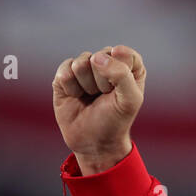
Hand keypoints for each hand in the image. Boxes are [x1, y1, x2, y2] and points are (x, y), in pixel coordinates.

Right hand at [52, 45, 145, 173]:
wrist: (94, 142)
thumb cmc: (115, 121)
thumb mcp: (130, 101)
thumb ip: (122, 75)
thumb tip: (97, 58)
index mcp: (128, 66)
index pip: (123, 52)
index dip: (120, 71)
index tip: (120, 89)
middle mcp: (107, 63)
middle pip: (100, 56)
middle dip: (102, 81)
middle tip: (104, 97)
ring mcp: (85, 68)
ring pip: (81, 62)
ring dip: (86, 86)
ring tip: (91, 98)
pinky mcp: (66, 75)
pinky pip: (65, 70)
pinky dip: (71, 88)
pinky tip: (76, 97)